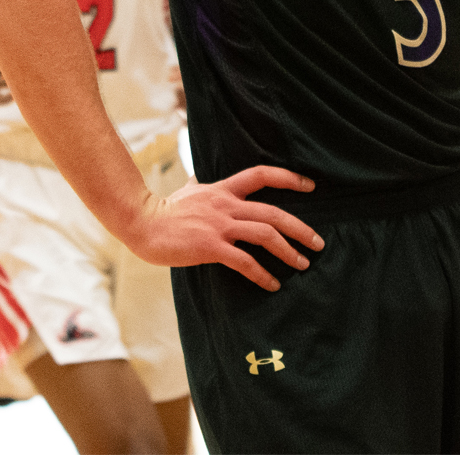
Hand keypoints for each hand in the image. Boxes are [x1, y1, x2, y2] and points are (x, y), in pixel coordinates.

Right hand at [124, 166, 322, 290]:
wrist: (141, 223)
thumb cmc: (162, 210)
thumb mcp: (185, 191)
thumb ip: (195, 185)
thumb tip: (194, 178)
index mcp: (223, 189)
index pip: (262, 175)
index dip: (289, 178)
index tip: (311, 186)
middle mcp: (226, 205)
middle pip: (273, 212)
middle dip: (300, 228)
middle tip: (318, 242)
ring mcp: (220, 225)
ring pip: (265, 234)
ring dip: (289, 251)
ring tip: (303, 264)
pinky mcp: (211, 247)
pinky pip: (245, 261)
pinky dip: (263, 274)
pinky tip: (272, 284)